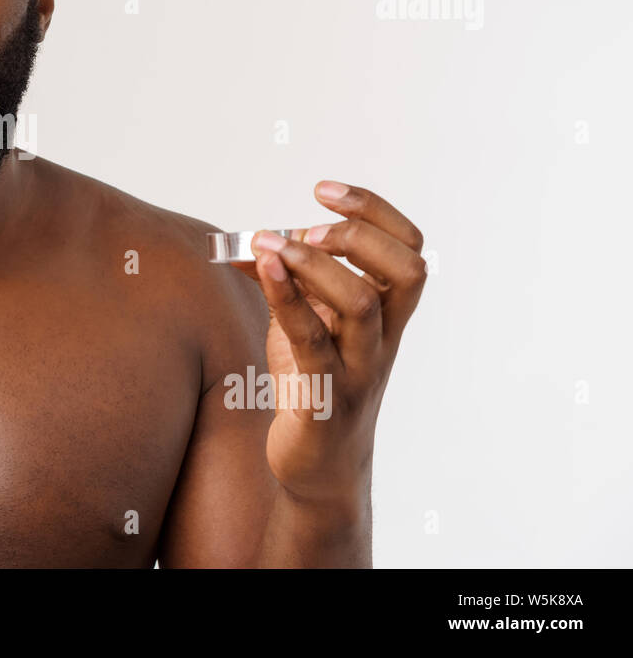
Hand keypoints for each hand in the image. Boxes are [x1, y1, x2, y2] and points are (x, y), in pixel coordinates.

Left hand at [234, 180, 425, 508]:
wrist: (317, 468)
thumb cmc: (313, 385)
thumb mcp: (302, 325)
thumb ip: (285, 283)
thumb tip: (249, 241)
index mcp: (388, 315)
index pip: (409, 249)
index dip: (375, 211)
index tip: (325, 192)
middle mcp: (383, 339)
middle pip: (406, 271)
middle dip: (358, 235)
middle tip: (308, 228)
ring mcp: (358, 370)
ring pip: (363, 306)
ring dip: (316, 264)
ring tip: (272, 243)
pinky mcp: (325, 398)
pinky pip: (312, 341)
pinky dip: (286, 297)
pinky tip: (260, 267)